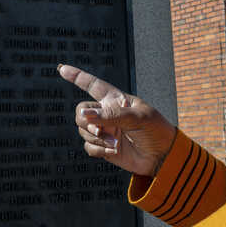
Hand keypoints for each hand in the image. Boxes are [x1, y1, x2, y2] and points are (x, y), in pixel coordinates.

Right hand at [58, 64, 176, 176]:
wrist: (163, 157)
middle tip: (100, 131)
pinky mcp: (103, 148)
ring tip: (115, 143)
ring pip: (83, 130)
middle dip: (85, 122)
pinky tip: (113, 151)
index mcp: (116, 100)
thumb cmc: (156, 131)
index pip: (93, 85)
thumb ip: (112, 115)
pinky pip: (88, 147)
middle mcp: (107, 114)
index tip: (62, 69)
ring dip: (96, 138)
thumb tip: (85, 115)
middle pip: (81, 112)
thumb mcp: (138, 118)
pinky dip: (98, 150)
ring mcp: (104, 131)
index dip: (77, 76)